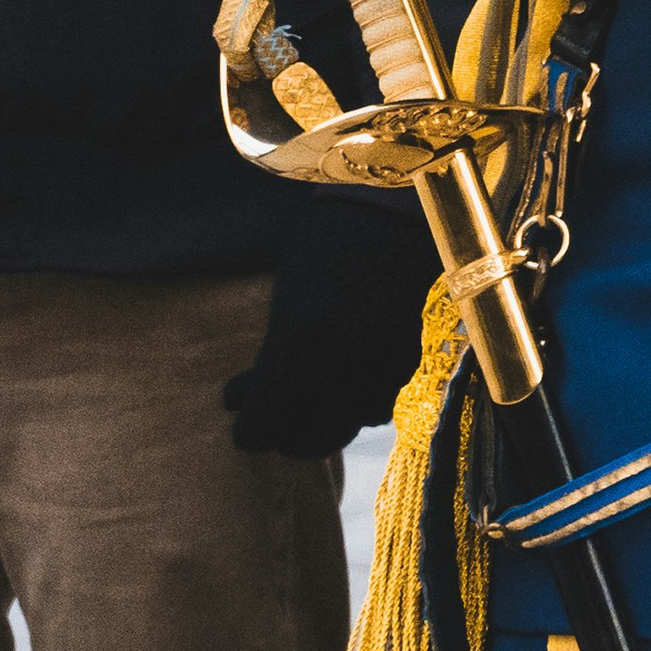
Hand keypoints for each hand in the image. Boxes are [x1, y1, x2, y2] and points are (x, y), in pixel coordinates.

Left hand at [223, 198, 437, 458]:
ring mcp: (384, 370)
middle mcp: (344, 371)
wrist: (406, 206)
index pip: (260, 430)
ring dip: (324, 416)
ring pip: (346, 428)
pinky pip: (377, 405)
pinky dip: (359, 399)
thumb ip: (272, 358)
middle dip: (284, 431)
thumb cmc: (330, 241)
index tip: (239, 399)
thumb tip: (244, 398)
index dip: (248, 424)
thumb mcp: (287, 302)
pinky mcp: (411, 360)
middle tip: (271, 404)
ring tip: (310, 386)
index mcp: (299, 350)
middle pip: (307, 444)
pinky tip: (348, 370)